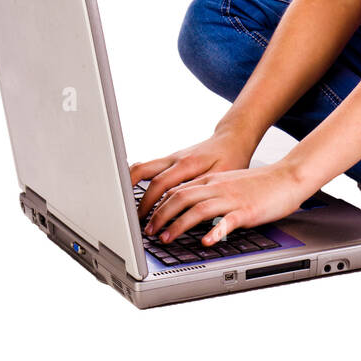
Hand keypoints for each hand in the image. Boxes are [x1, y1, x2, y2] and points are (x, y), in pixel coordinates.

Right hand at [129, 127, 257, 225]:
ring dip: (132, 184)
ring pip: (143, 167)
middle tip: (137, 220)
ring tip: (128, 206)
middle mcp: (176, 158)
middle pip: (146, 174)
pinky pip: (149, 167)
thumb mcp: (223, 175)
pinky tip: (134, 191)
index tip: (147, 220)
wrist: (233, 139)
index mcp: (187, 163)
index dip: (151, 204)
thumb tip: (187, 203)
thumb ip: (203, 187)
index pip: (160, 184)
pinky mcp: (172, 159)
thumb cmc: (231, 157)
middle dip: (139, 200)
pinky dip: (138, 178)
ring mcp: (172, 157)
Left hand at [140, 162, 310, 245]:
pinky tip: (206, 241)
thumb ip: (208, 193)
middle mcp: (217, 187)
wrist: (288, 176)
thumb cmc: (260, 184)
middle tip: (148, 233)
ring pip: (198, 208)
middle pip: (180, 197)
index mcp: (211, 180)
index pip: (177, 190)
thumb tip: (187, 210)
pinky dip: (215, 231)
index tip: (144, 221)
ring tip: (166, 238)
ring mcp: (232, 198)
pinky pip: (228, 221)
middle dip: (160, 215)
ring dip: (178, 224)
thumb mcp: (228, 184)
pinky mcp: (247, 210)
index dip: (156, 205)